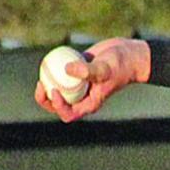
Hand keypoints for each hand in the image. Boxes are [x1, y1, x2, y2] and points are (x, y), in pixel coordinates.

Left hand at [35, 37, 151, 121]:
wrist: (128, 55)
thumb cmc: (120, 65)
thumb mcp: (105, 68)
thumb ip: (87, 70)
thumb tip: (66, 69)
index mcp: (89, 104)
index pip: (69, 113)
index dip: (58, 106)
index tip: (54, 90)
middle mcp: (82, 97)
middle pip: (58, 105)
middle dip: (45, 99)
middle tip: (40, 84)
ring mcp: (79, 85)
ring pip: (58, 89)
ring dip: (47, 83)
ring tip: (42, 70)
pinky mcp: (78, 71)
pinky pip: (61, 72)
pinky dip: (54, 67)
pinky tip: (50, 56)